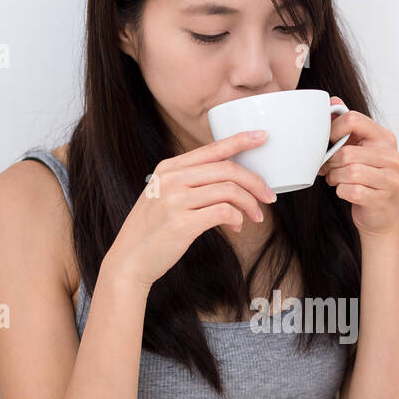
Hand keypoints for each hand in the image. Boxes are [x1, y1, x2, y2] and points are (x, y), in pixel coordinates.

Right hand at [104, 130, 276, 291]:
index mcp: (168, 168)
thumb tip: (232, 183)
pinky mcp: (182, 223)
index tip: (263, 137)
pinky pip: (224, 212)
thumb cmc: (153, 232)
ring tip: (256, 216)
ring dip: (250, 204)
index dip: (240, 141)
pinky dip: (238, 218)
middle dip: (255, 182)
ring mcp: (175, 200)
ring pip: (229, 191)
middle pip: (227, 169)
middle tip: (269, 196)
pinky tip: (238, 227)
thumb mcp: (164, 197)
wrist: (129, 261)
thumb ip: (189, 184)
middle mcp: (171, 179)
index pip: (212, 148)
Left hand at [317, 98, 398, 236]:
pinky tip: (345, 191)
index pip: (353, 120)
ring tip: (336, 179)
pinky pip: (351, 190)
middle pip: (347, 151)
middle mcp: (391, 156)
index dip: (333, 131)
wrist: (380, 216)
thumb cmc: (367, 180)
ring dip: (335, 177)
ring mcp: (390, 177)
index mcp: (385, 138)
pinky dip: (342, 192)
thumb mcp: (359, 149)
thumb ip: (348, 126)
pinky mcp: (383, 197)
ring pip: (349, 171)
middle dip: (331, 162)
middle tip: (328, 168)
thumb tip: (333, 101)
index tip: (328, 143)